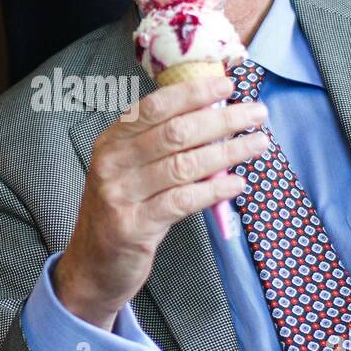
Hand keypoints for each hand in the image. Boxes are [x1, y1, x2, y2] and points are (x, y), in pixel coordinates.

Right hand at [52, 72, 269, 329]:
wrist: (92, 265)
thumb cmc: (122, 211)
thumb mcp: (131, 172)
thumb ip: (162, 147)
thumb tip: (216, 118)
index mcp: (112, 141)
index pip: (154, 106)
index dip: (193, 93)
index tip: (227, 85)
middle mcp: (112, 163)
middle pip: (175, 133)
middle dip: (221, 119)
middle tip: (256, 113)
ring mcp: (120, 196)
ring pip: (183, 165)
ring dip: (227, 152)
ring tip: (257, 144)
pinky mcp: (133, 227)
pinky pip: (182, 202)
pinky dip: (214, 191)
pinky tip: (238, 184)